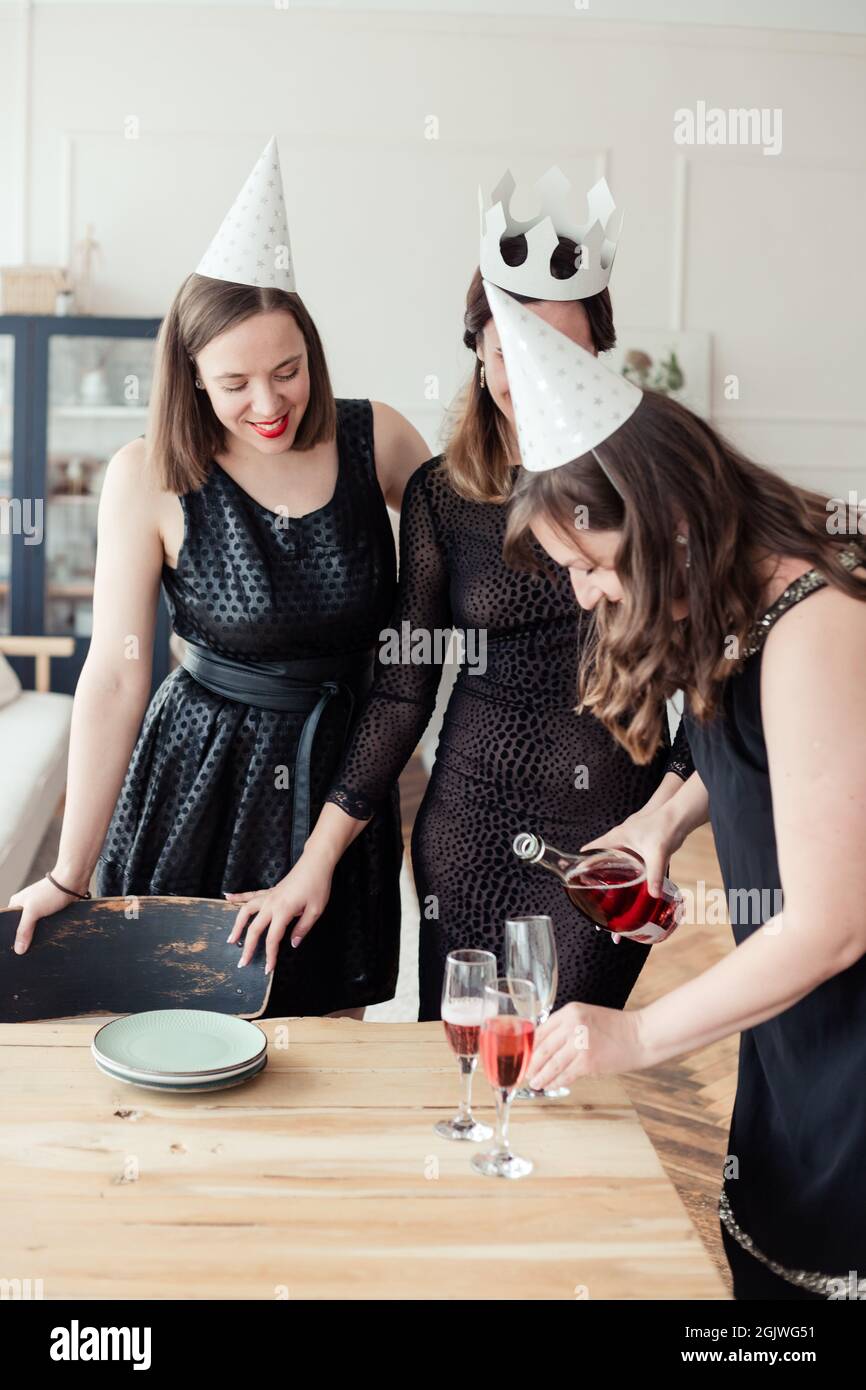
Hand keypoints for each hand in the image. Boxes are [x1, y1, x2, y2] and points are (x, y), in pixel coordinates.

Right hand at [8, 875, 86, 954]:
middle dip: (27, 938)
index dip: (12, 937)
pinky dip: (50, 931)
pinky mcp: (52, 910)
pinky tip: (52, 939)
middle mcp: (27, 906)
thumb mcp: (33, 911)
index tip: (15, 950)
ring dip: (40, 935)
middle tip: (29, 952)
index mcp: (16, 904)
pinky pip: (48, 925)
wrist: (73, 881)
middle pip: (24, 927)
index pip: (9, 924)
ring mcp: (40, 908)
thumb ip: (24, 930)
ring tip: (41, 948)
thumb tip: (18, 949)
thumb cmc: (51, 891)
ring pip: (37, 927)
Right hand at [225, 851, 334, 973]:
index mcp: (283, 911)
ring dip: (237, 925)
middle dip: (248, 947)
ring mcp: (268, 896)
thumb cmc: (318, 886)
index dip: (270, 955)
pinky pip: (250, 895)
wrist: (315, 864)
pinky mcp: (269, 891)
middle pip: (254, 928)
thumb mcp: (316, 910)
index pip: (272, 938)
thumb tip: (292, 944)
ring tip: (231, 939)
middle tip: (242, 963)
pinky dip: (237, 897)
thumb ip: (302, 928)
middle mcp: (271, 904)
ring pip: (245, 911)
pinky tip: (227, 897)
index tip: (268, 969)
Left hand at [527, 1001, 650, 1088]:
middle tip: (524, 1073)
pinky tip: (550, 1085)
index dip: (529, 1047)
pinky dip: (556, 1081)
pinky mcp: (588, 1061)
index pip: (541, 1031)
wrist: (642, 1036)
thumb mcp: (588, 1017)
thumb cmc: (617, 1028)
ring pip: (552, 1064)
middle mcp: (572, 1025)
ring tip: (534, 1083)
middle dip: (531, 1064)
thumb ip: (567, 1027)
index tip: (523, 1056)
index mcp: (570, 1011)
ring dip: (540, 1076)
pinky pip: (565, 1074)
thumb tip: (546, 1047)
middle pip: (542, 1048)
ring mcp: (580, 1043)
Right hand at [580, 800, 683, 898]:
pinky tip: (624, 881)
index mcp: (616, 837)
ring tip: (601, 886)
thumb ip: (654, 875)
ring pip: (611, 857)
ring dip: (606, 869)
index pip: (591, 848)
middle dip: (592, 869)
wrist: (677, 818)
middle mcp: (619, 839)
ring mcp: (628, 843)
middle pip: (599, 854)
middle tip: (586, 885)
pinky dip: (620, 869)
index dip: (581, 860)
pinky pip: (623, 859)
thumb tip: (653, 894)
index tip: (573, 873)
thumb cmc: (663, 828)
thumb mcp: (657, 854)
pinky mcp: (638, 846)